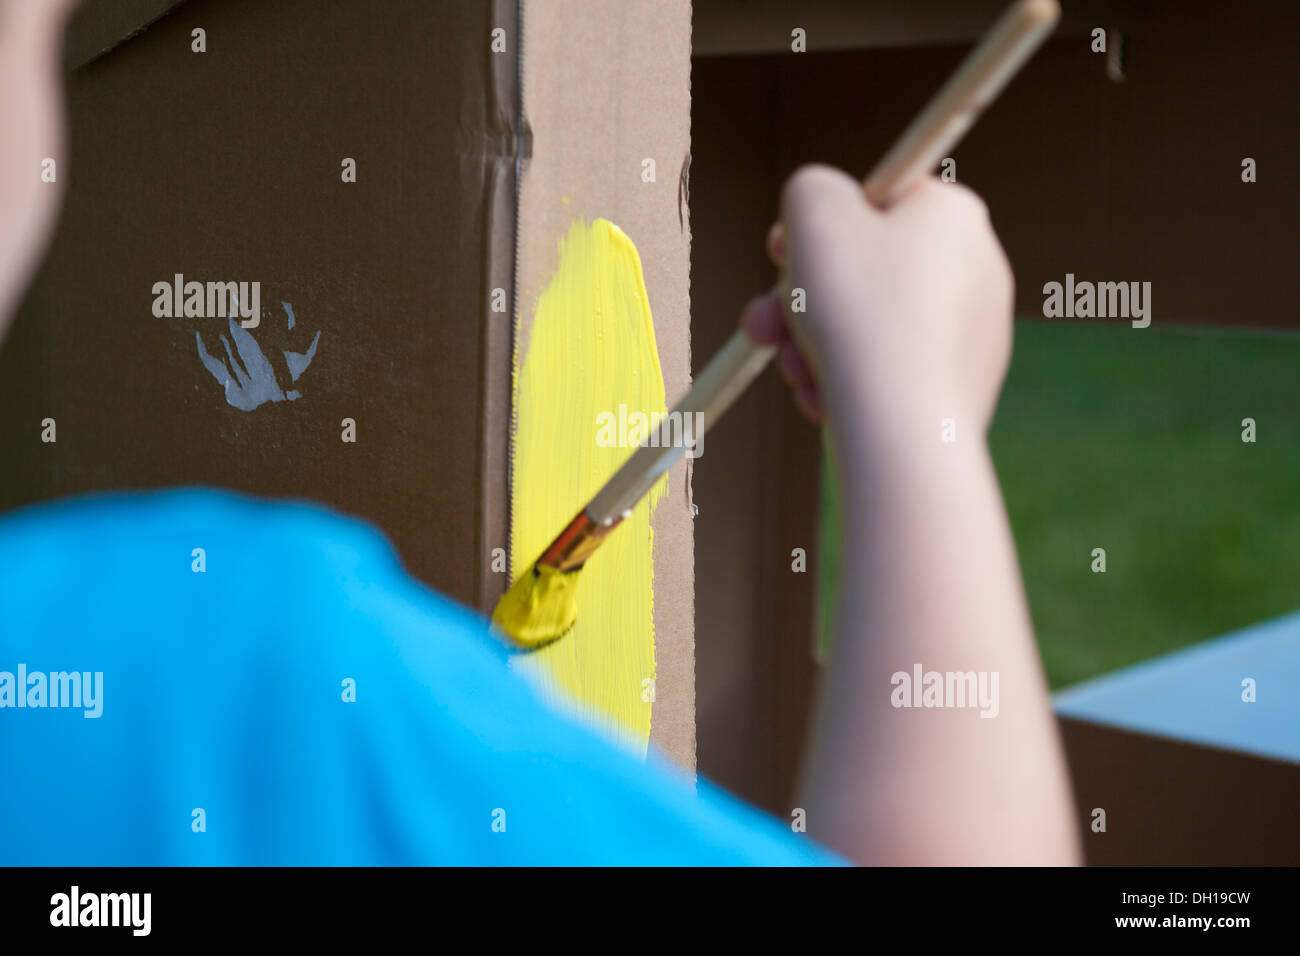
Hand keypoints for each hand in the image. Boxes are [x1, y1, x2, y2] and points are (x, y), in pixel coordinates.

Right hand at [742, 165, 1013, 434]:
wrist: (902, 426)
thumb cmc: (859, 310)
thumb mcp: (813, 211)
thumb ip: (812, 189)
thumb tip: (818, 205)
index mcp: (954, 214)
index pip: (879, 199)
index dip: (821, 224)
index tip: (780, 253)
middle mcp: (980, 268)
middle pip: (869, 270)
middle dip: (804, 300)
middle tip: (764, 324)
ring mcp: (976, 334)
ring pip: (873, 328)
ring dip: (815, 345)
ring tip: (793, 371)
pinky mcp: (965, 390)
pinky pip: (891, 374)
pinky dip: (849, 382)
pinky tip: (823, 399)